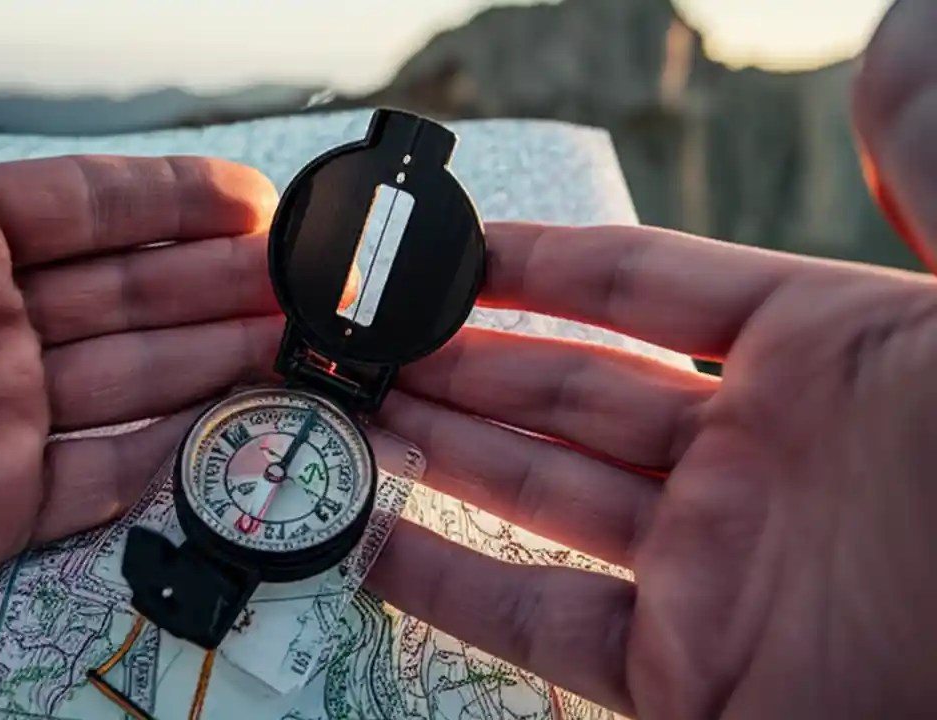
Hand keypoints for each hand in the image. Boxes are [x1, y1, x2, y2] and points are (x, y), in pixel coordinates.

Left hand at [0, 1, 280, 714]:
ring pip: (130, 381)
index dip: (171, 200)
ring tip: (300, 349)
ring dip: (215, 361)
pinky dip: (172, 456)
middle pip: (124, 292)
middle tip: (307, 283)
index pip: (79, 206)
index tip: (255, 201)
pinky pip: (102, 478)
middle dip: (216, 282)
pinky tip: (233, 430)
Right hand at [366, 2, 936, 717]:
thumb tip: (899, 36)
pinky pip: (543, 623)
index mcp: (830, 358)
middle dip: (459, 356)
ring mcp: (717, 571)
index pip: (647, 287)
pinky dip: (450, 585)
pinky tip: (375, 538)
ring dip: (438, 454)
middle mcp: (758, 460)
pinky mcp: (692, 680)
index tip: (446, 245)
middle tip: (363, 335)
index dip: (540, 262)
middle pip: (568, 389)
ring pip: (539, 496)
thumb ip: (936, 172)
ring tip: (346, 414)